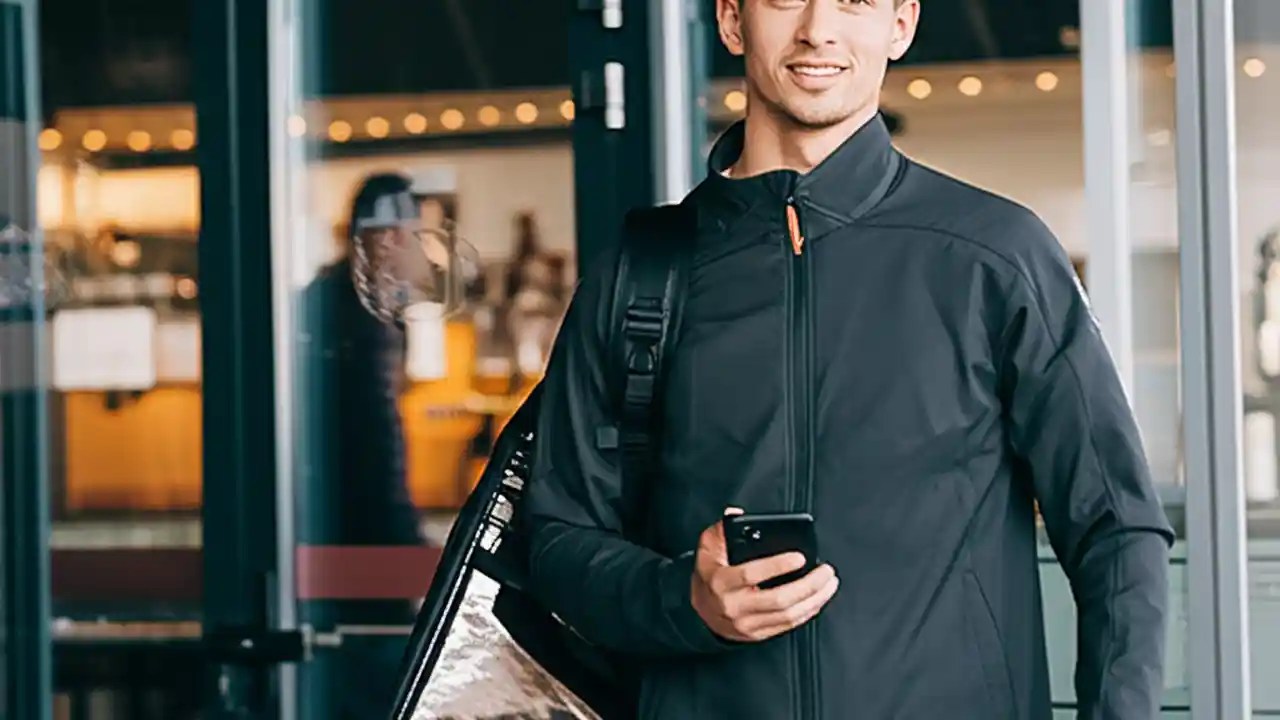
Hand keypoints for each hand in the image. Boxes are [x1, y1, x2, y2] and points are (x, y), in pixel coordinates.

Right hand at [689, 508, 838, 642]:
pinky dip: (807, 613)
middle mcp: (733, 606)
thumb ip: (722, 529)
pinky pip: (787, 625)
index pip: (751, 574)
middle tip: (826, 571)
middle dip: (808, 585)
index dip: (777, 566)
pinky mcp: (757, 634)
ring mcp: (746, 623)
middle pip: (778, 599)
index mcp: (721, 581)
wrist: (700, 611)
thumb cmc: (709, 575)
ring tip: (829, 584)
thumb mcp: (707, 547)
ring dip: (814, 600)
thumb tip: (736, 514)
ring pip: (787, 615)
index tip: (800, 557)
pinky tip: (818, 600)